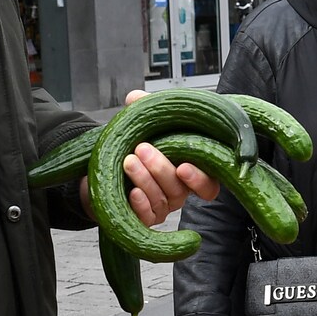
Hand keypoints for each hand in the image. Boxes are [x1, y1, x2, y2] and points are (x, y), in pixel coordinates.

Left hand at [77, 92, 222, 228]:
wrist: (107, 164)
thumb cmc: (136, 143)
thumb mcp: (144, 124)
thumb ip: (145, 109)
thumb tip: (135, 98)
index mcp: (190, 170)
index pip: (208, 185)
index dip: (199, 179)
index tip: (183, 166)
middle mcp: (180, 191)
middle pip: (180, 189)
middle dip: (161, 168)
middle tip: (142, 148)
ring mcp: (163, 206)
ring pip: (162, 200)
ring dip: (145, 180)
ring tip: (129, 161)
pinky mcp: (145, 217)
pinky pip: (147, 217)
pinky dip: (140, 205)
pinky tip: (131, 191)